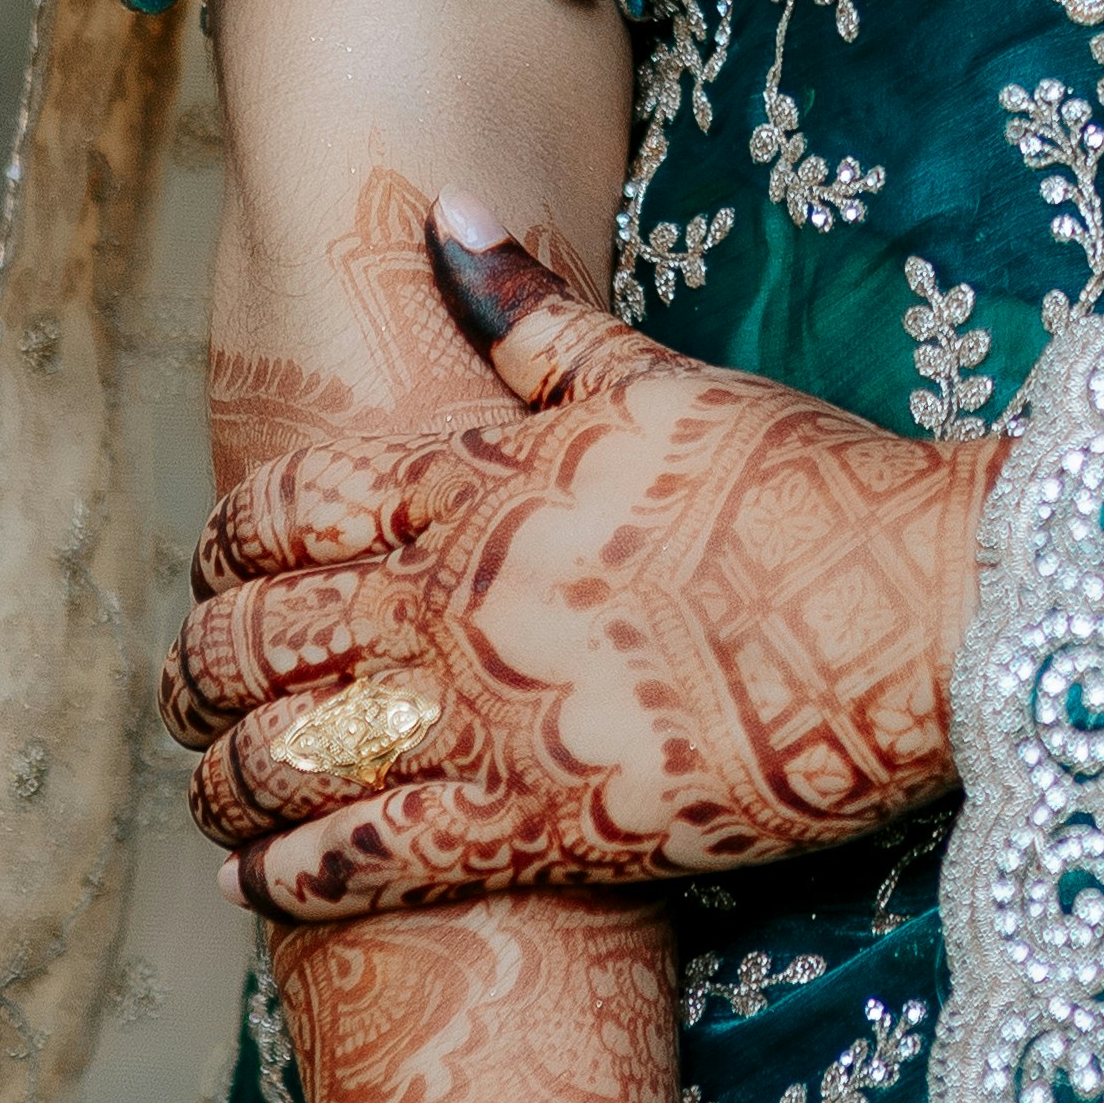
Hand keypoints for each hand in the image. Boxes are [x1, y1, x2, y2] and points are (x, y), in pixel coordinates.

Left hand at [165, 209, 999, 913]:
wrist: (913, 609)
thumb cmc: (801, 483)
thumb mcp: (660, 377)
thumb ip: (535, 316)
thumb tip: (449, 218)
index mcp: (476, 489)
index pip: (289, 509)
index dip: (230, 544)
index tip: (217, 571)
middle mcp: (456, 601)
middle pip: (259, 637)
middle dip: (200, 669)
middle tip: (189, 694)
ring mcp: (488, 717)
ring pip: (288, 757)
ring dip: (227, 780)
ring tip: (214, 794)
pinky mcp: (539, 823)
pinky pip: (368, 859)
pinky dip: (294, 874)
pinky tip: (260, 884)